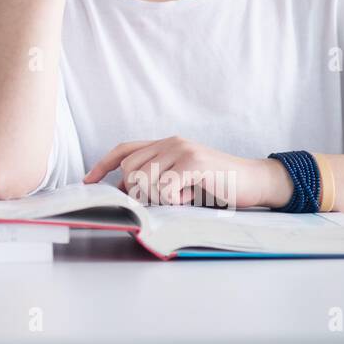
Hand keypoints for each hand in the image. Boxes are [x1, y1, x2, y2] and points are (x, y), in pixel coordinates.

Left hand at [83, 136, 287, 209]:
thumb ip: (157, 180)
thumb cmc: (218, 185)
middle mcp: (171, 142)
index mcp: (166, 144)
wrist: (255, 182)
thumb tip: (125, 192)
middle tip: (162, 201)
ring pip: (145, 179)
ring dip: (158, 198)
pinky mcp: (193, 163)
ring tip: (181, 197)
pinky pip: (164, 187)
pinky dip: (172, 199)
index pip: (124, 150)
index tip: (88, 181)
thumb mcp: (182, 181)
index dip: (103, 165)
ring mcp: (182, 150)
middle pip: (130, 169)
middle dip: (137, 192)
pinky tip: (189, 197)